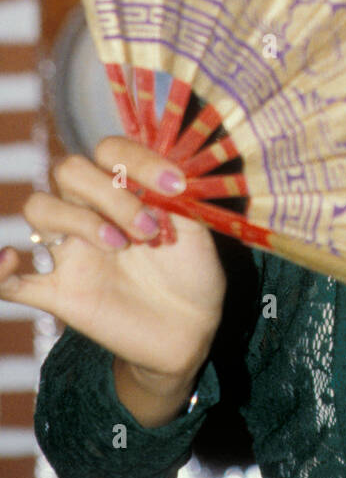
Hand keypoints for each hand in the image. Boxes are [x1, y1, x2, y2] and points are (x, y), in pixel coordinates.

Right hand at [0, 137, 226, 380]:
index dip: (137, 159)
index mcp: (124, 189)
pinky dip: (1, 271)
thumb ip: (175, 198)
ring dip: (77, 219)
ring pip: (39, 207)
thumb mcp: (195, 228)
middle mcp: (92, 212)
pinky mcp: (60, 295)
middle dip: (109, 192)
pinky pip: (11, 284)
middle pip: (69, 169)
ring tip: (118, 245)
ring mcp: (72, 251)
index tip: (175, 186)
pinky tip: (12, 261)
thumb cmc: (191, 270)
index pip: (108, 150)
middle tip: (146, 229)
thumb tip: (164, 172)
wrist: (191, 327)